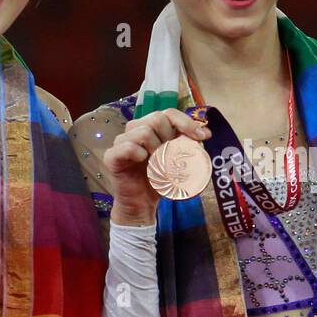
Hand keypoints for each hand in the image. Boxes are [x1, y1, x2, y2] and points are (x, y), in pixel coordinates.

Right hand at [104, 109, 210, 225]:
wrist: (142, 204)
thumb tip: (206, 133)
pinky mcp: (111, 156)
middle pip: (157, 118)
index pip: (169, 113)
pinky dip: (139, 154)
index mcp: (151, 127)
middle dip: (170, 137)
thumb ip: (187, 145)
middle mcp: (135, 130)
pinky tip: (143, 163)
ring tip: (157, 163)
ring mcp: (121, 141)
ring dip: (157, 149)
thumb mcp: (177, 160)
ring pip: (144, 132)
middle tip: (171, 156)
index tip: (203, 137)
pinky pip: (127, 147)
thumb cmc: (159, 180)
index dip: (186, 122)